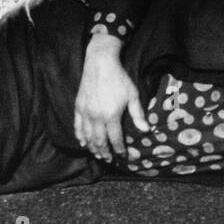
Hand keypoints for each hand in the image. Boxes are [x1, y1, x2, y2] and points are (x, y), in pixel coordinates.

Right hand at [74, 36, 148, 161]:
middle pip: (100, 141)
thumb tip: (146, 130)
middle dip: (105, 152)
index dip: (119, 149)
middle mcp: (97, 117)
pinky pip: (77, 127)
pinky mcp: (78, 108)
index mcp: (112, 115)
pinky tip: (83, 143)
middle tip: (108, 159)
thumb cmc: (119, 78)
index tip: (123, 155)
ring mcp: (86, 113)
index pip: (115, 139)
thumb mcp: (133, 95)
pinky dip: (80, 137)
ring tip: (98, 154)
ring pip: (88, 137)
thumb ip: (138, 114)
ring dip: (93, 148)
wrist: (100, 63)